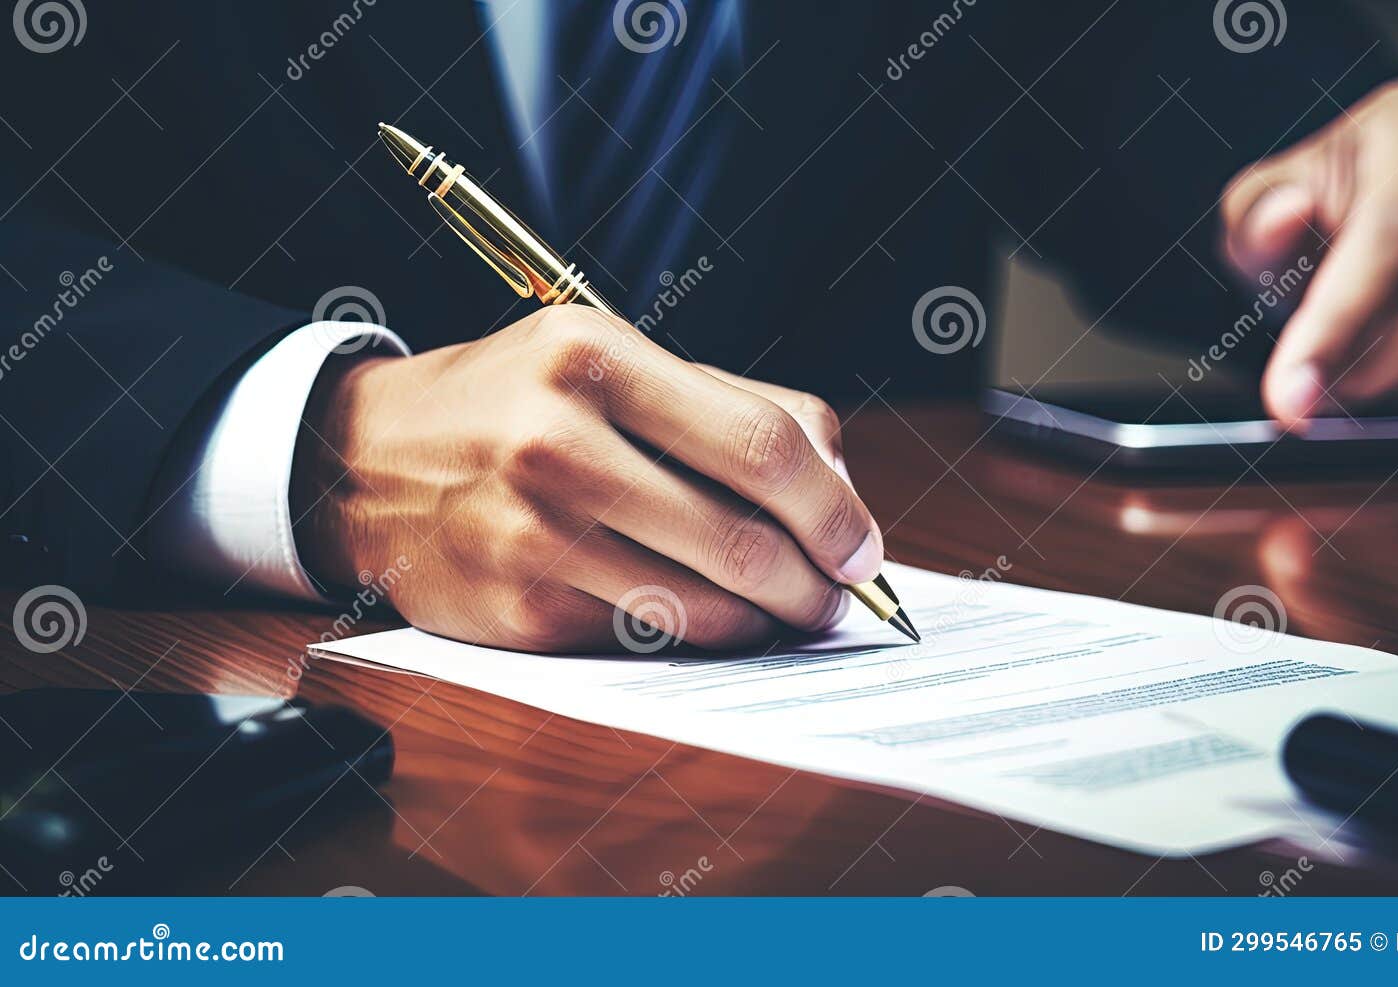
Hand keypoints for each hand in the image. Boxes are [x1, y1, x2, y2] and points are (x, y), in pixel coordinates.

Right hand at [292, 307, 881, 651]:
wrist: (362, 462)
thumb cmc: (514, 405)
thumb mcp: (612, 361)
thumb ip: (735, 406)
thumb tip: (840, 492)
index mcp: (596, 356)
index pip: (762, 442)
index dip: (834, 508)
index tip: (861, 548)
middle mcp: (559, 441)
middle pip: (745, 538)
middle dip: (815, 585)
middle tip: (835, 597)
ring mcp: (532, 532)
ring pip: (704, 607)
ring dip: (764, 622)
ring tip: (778, 610)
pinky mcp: (516, 607)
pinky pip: (647, 641)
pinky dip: (696, 639)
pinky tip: (701, 618)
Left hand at [1220, 73, 1397, 425]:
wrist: (1365, 216)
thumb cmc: (1311, 217)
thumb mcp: (1258, 209)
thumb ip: (1257, 220)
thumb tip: (1284, 217)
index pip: (1389, 234)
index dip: (1337, 323)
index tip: (1291, 391)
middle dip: (1373, 364)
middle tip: (1320, 389)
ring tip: (1362, 370)